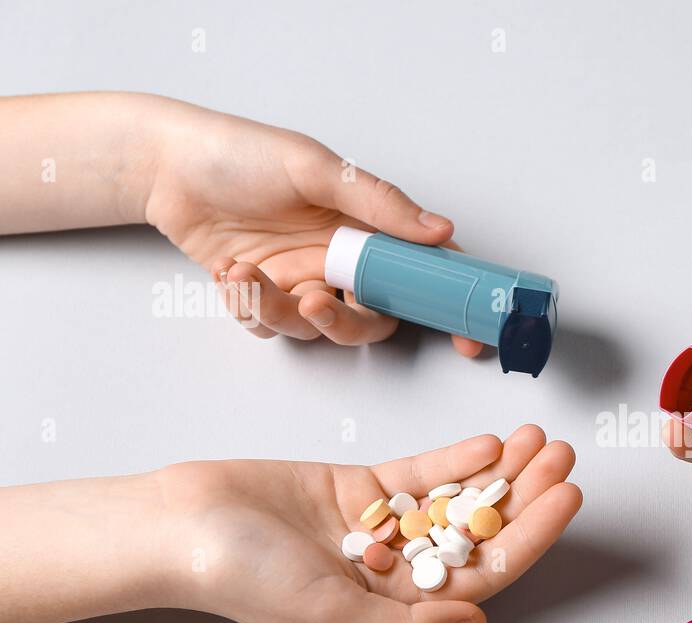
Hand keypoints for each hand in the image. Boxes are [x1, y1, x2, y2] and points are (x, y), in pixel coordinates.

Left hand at [141, 96, 482, 348]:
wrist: (165, 165)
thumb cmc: (240, 153)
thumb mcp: (315, 169)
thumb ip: (379, 203)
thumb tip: (441, 230)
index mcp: (367, 228)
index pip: (425, 273)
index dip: (450, 309)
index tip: (466, 341)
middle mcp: (342, 260)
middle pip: (372, 319)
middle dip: (344, 323)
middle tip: (314, 303)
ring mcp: (303, 280)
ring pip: (317, 329)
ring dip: (281, 313)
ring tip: (245, 276)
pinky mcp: (264, 295)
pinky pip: (270, 326)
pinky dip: (248, 308)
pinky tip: (229, 273)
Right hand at [159, 425, 580, 622]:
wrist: (180, 522)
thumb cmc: (244, 577)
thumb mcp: (328, 613)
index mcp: (396, 610)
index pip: (482, 574)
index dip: (530, 537)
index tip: (567, 499)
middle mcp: (398, 571)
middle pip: (479, 532)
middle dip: (526, 496)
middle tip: (566, 458)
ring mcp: (383, 528)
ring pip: (456, 498)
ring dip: (501, 471)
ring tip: (542, 440)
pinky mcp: (361, 489)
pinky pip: (419, 475)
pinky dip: (454, 459)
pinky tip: (492, 441)